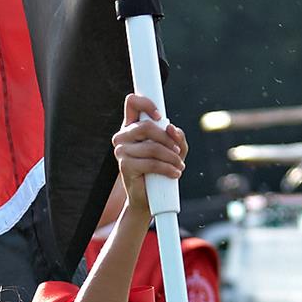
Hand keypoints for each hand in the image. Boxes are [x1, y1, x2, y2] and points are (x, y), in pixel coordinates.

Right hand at [113, 94, 185, 213]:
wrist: (148, 198)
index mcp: (131, 127)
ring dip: (171, 157)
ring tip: (179, 166)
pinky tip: (175, 173)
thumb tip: (172, 128)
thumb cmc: (160, 170)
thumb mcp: (173, 150)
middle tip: (177, 151)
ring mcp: (121, 151)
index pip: (132, 103)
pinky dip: (167, 168)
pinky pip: (151, 163)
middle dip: (167, 139)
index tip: (160, 116)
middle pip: (147, 126)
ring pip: (152, 147)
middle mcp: (122, 136)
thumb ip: (176, 137)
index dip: (146, 103)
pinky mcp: (125, 166)